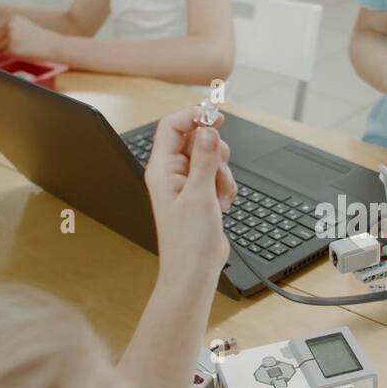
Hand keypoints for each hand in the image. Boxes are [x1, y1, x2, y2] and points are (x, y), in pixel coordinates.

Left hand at [0, 15, 60, 59]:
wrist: (53, 45)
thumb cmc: (42, 39)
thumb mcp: (25, 27)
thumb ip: (11, 28)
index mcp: (12, 19)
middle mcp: (9, 26)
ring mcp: (9, 37)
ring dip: (0, 51)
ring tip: (12, 53)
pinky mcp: (12, 48)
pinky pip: (4, 54)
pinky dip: (7, 56)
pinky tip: (16, 55)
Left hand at [144, 106, 236, 283]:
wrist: (194, 271)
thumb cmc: (188, 242)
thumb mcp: (200, 195)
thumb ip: (204, 159)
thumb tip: (208, 130)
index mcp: (162, 169)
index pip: (173, 126)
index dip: (194, 116)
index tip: (216, 116)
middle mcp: (172, 173)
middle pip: (195, 139)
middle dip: (214, 151)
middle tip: (217, 167)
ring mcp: (187, 184)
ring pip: (210, 158)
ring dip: (222, 172)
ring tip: (218, 195)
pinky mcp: (201, 195)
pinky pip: (217, 176)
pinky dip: (225, 187)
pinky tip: (221, 205)